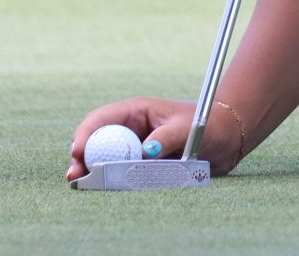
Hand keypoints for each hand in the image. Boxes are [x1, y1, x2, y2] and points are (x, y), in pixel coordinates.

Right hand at [65, 96, 241, 182]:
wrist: (224, 139)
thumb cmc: (207, 125)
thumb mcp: (188, 128)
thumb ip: (167, 138)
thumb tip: (145, 152)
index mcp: (136, 111)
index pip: (102, 119)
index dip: (86, 133)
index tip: (79, 150)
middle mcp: (130, 129)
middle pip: (97, 141)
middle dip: (82, 156)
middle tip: (74, 174)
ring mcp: (134, 148)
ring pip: (105, 159)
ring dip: (93, 170)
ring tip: (81, 182)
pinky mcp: (141, 165)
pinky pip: (121, 173)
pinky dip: (110, 180)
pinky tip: (101, 187)